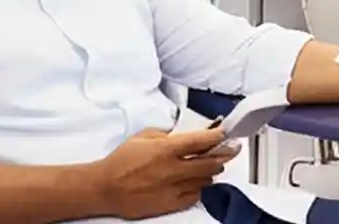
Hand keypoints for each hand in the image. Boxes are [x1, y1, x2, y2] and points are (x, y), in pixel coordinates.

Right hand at [94, 128, 238, 219]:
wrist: (107, 187)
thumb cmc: (122, 160)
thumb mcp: (143, 136)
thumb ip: (167, 135)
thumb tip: (184, 137)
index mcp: (166, 149)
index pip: (201, 141)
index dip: (218, 136)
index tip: (226, 134)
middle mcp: (174, 168)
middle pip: (210, 162)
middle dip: (224, 154)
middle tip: (231, 149)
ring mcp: (174, 188)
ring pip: (205, 179)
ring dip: (211, 171)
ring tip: (211, 165)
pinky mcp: (171, 203)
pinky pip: (195, 195)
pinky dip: (198, 187)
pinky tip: (195, 182)